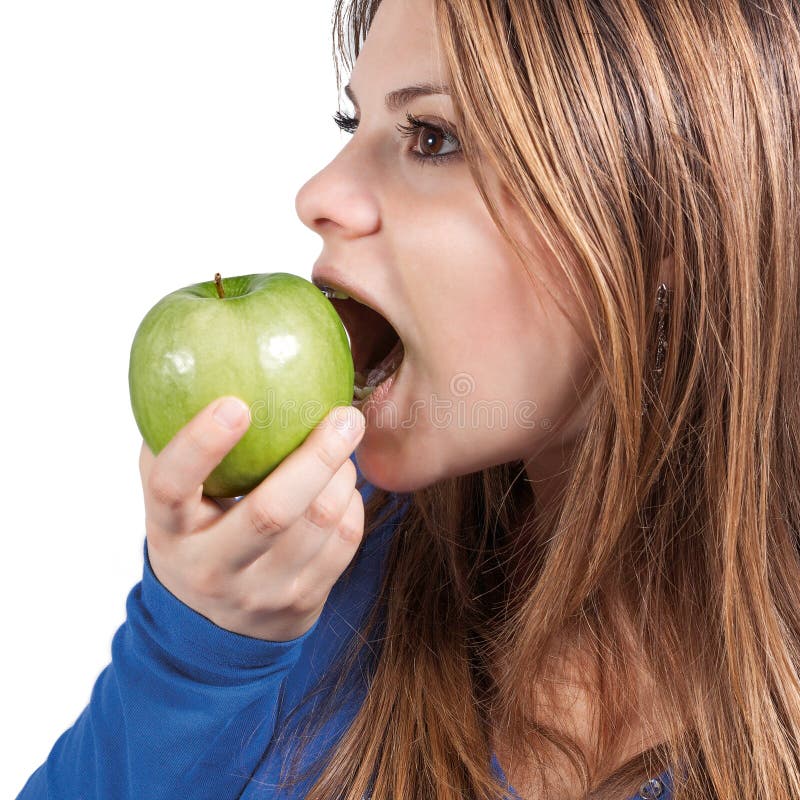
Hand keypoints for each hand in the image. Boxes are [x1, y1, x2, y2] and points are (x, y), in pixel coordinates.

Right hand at [138, 397, 365, 640]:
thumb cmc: (195, 536)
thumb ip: (173, 447)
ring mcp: (261, 592)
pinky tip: (345, 485)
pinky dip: (352, 505)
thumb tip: (198, 372)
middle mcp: (212, 569)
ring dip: (342, 475)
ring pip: (318, 525)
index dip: (200, 446)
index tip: (235, 403)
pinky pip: (343, 544)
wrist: (215, 629)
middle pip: (270, 512)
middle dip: (315, 457)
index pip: (171, 488)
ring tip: (345, 443)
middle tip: (345, 416)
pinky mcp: (302, 603)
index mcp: (169, 533)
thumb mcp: (171, 502)